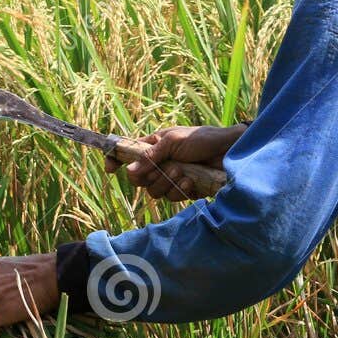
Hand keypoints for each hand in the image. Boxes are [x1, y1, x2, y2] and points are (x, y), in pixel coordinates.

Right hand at [106, 124, 245, 200]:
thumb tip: (128, 171)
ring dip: (167, 182)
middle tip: (167, 167)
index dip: (115, 160)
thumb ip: (150, 155)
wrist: (228, 152)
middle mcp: (159, 163)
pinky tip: (191, 181)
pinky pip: (171, 197)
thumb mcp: (173, 141)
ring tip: (183, 172)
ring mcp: (171, 178)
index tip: (109, 168)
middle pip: (138, 179)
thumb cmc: (202, 139)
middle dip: (150, 176)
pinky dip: (180, 190)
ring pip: (154, 191)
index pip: (127, 154)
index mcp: (153, 146)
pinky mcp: (184, 190)